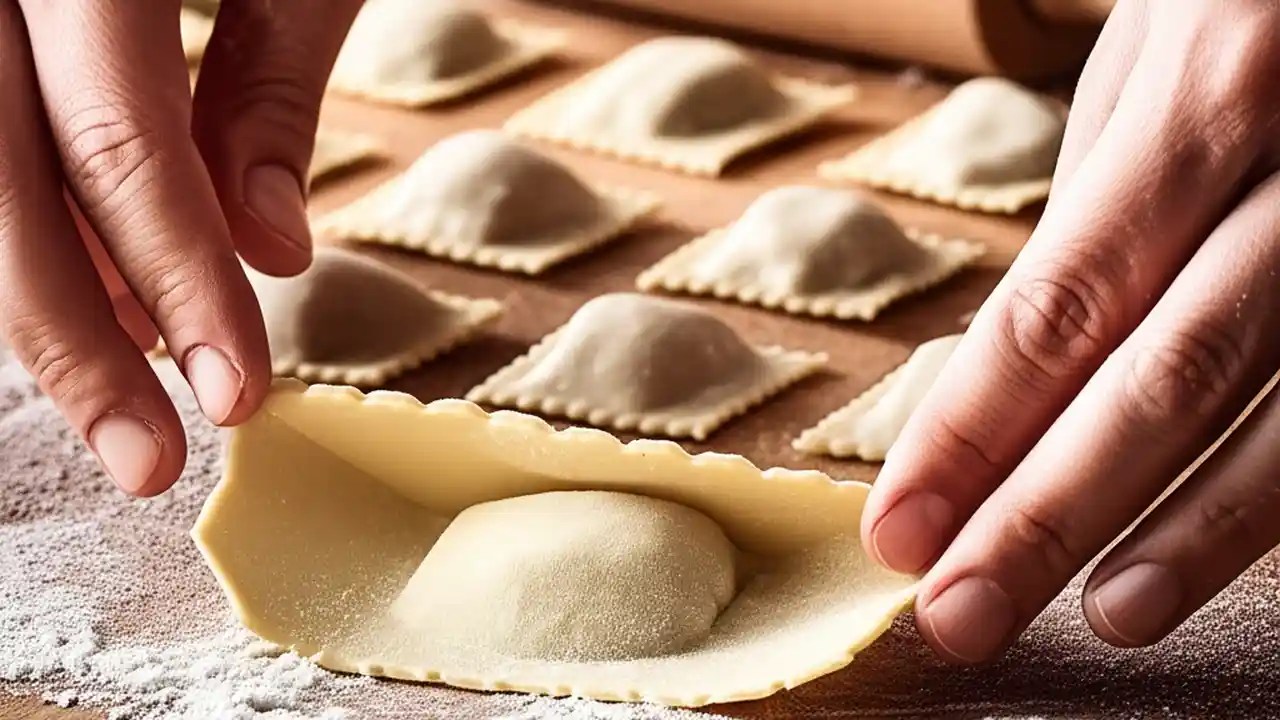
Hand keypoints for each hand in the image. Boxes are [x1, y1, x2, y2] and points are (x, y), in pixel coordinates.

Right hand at [0, 1, 361, 495]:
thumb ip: (267, 87)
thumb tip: (269, 257)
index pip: (119, 143)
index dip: (177, 285)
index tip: (233, 395)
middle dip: (73, 342)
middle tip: (147, 458)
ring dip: (36, 291)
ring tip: (118, 382)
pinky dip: (17, 213)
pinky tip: (87, 278)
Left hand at [862, 0, 1279, 660]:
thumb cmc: (1252, 12)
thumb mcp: (1151, 75)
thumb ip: (1095, 225)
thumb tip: (1012, 379)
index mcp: (1210, 95)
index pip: (1058, 306)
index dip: (971, 432)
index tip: (900, 529)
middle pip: (1161, 378)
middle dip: (1050, 514)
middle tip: (963, 613)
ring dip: (1189, 534)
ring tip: (1107, 614)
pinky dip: (1279, 490)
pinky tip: (1220, 549)